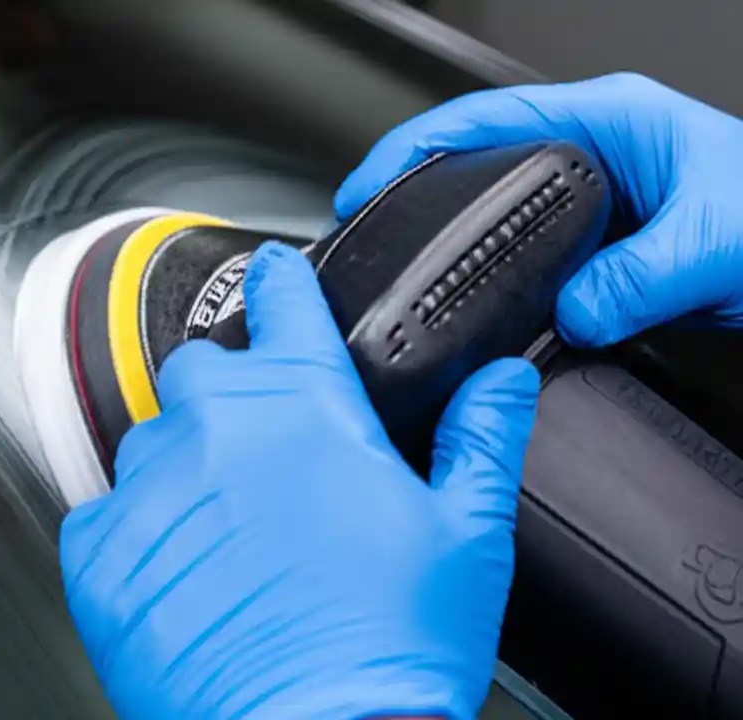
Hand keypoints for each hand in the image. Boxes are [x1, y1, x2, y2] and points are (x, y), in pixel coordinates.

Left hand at [59, 242, 538, 719]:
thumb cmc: (391, 650)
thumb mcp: (466, 535)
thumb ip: (481, 439)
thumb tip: (500, 381)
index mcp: (304, 406)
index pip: (281, 302)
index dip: (280, 281)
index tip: (273, 275)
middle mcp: (215, 431)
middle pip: (203, 370)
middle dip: (232, 392)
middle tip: (269, 454)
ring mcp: (149, 490)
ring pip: (151, 439)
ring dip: (185, 465)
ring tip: (232, 529)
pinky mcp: (102, 554)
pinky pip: (104, 511)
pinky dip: (137, 528)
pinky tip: (184, 568)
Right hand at [336, 72, 742, 347]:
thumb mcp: (718, 242)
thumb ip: (641, 277)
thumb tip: (571, 311)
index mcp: (611, 121)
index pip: (487, 118)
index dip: (415, 148)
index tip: (369, 185)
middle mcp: (595, 153)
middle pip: (476, 158)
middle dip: (414, 188)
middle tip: (365, 226)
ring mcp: (596, 201)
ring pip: (498, 211)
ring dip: (451, 234)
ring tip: (402, 265)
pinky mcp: (602, 246)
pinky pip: (529, 257)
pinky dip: (495, 278)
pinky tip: (475, 302)